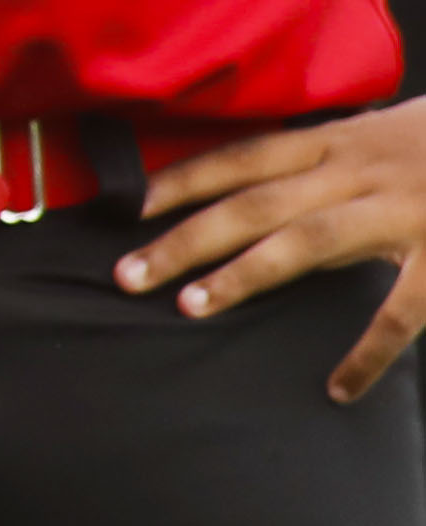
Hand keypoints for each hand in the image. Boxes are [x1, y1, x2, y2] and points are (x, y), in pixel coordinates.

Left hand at [122, 96, 425, 397]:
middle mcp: (359, 171)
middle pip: (254, 202)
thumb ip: (326, 169)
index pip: (243, 157)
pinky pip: (401, 309)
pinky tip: (340, 387)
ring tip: (193, 306)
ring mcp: (402, 211)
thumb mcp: (383, 138)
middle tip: (128, 273)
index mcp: (340, 142)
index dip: (183, 181)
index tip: (128, 209)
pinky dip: (369, 351)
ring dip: (244, 274)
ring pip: (306, 240)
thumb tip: (259, 202)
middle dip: (186, 236)